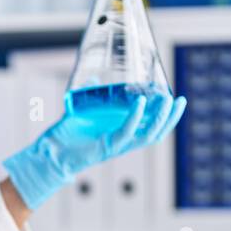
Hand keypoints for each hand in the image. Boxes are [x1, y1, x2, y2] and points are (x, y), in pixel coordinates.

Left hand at [2, 85, 186, 209]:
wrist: (49, 154)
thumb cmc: (65, 136)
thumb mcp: (82, 110)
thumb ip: (91, 94)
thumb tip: (96, 76)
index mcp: (121, 133)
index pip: (151, 126)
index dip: (166, 115)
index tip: (176, 98)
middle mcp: (122, 141)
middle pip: (156, 132)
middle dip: (171, 118)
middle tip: (181, 99)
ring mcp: (116, 146)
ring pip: (148, 135)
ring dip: (160, 119)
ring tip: (169, 100)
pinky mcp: (106, 148)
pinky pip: (126, 133)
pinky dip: (134, 117)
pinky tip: (140, 103)